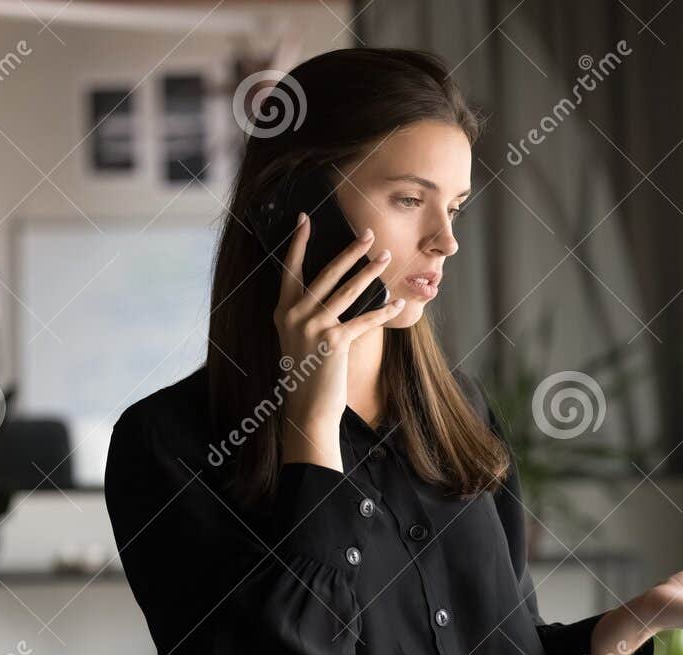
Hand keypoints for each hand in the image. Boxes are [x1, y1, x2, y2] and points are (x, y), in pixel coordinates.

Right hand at [273, 212, 406, 430]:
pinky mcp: (333, 342)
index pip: (291, 269)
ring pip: (348, 290)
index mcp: (284, 311)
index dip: (298, 242)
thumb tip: (331, 290)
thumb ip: (307, 314)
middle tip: (367, 233)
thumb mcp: (299, 339)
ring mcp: (313, 327)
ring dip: (370, 272)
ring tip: (386, 257)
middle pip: (326, 273)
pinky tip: (398, 303)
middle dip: (350, 250)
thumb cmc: (307, 374)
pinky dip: (383, 311)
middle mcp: (295, 315)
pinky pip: (364, 320)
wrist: (307, 409)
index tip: (305, 218)